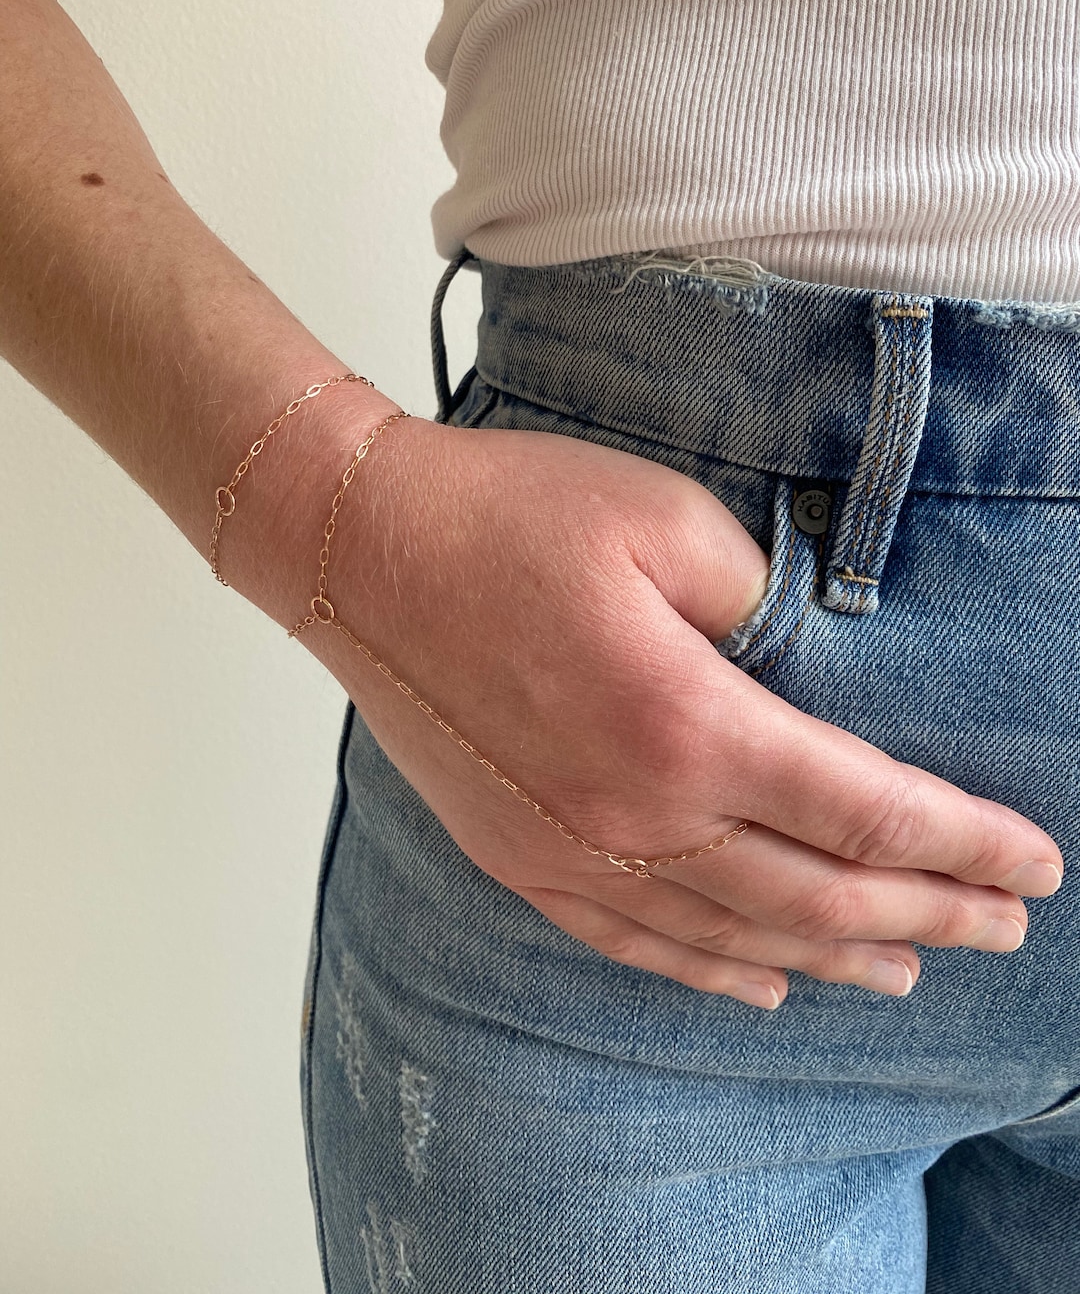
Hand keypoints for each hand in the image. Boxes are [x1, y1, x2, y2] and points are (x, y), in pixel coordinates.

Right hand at [296, 412, 1062, 1008]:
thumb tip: (802, 666)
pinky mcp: (520, 858)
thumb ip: (759, 600)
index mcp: (686, 724)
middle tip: (1005, 926)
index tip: (1032, 862)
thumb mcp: (664, 519)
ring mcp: (572, 850)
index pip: (866, 811)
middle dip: (929, 912)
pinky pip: (637, 944)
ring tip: (911, 966)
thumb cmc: (505, 517)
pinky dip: (715, 973)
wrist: (357, 548)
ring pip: (736, 938)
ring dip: (837, 956)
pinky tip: (764, 984)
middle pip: (818, 894)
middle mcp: (637, 814)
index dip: (962, 842)